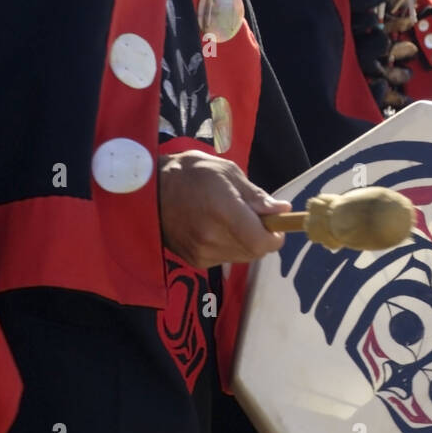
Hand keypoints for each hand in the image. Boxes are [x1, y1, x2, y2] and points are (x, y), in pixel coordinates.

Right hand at [157, 150, 291, 269]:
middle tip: (254, 217)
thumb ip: (256, 196)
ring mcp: (200, 252)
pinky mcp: (193, 260)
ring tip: (231, 219)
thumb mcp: (228, 172)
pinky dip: (229, 246)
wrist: (149, 188)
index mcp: (223, 211)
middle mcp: (211, 237)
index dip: (275, 237)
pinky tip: (216, 228)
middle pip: (254, 252)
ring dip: (245, 242)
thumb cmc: (192, 173)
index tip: (277, 225)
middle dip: (261, 237)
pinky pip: (224, 258)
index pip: (261, 242)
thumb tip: (281, 210)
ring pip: (241, 256)